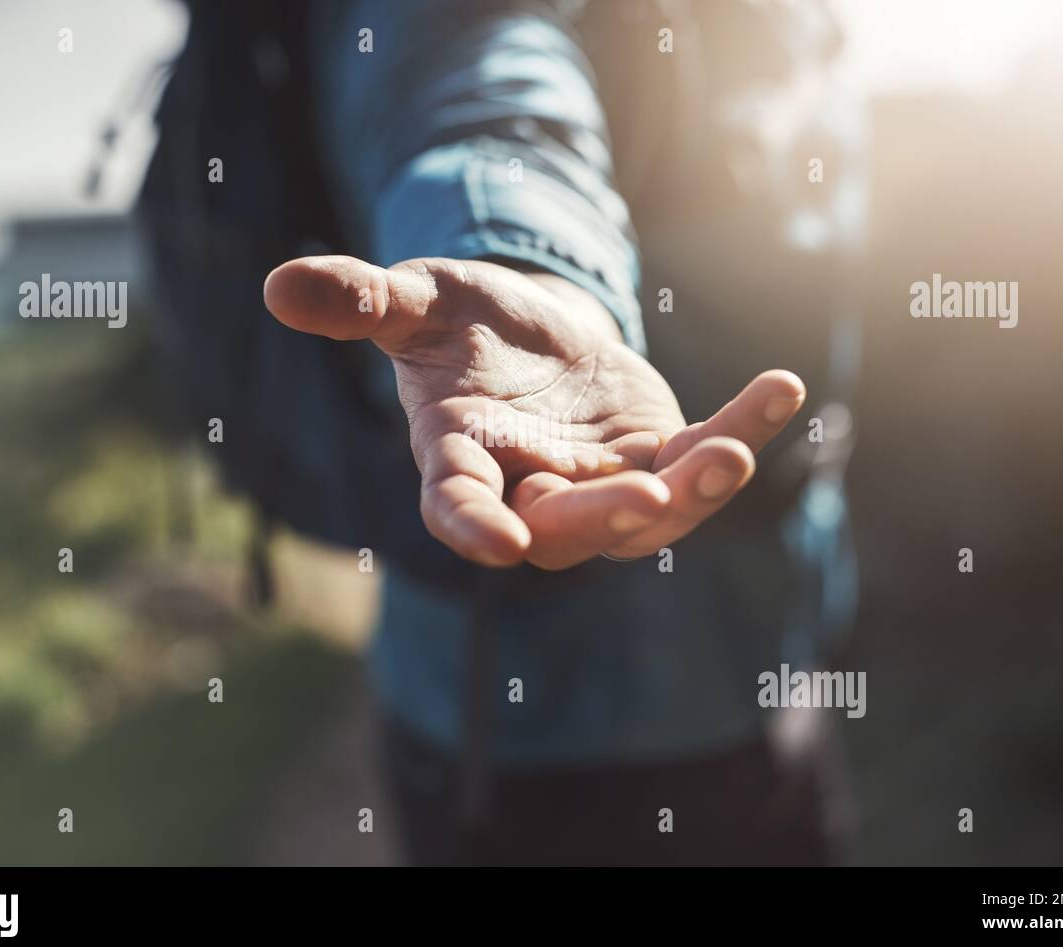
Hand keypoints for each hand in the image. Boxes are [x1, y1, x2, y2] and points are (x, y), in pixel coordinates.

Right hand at [263, 255, 804, 569]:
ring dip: (692, 490)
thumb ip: (361, 300)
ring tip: (735, 452)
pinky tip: (784, 388)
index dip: (473, 524)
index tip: (499, 543)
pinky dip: (744, 427)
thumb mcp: (417, 301)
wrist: (532, 335)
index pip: (457, 504)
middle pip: (566, 525)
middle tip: (649, 494)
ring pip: (646, 511)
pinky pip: (703, 455)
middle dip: (606, 515)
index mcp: (460, 457)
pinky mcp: (657, 456)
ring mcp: (600, 481)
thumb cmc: (462, 324)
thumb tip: (278, 285)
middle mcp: (532, 487)